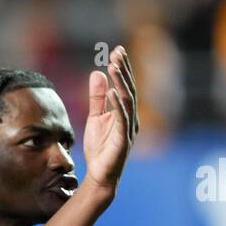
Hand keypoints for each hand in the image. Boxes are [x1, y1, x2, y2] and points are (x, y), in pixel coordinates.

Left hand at [82, 46, 138, 192]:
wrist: (100, 175)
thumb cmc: (100, 148)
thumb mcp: (95, 117)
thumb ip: (96, 97)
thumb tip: (97, 73)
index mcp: (125, 112)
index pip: (124, 86)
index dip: (122, 68)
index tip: (116, 51)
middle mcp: (131, 118)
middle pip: (128, 89)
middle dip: (123, 70)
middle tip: (117, 52)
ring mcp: (128, 129)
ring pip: (127, 101)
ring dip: (121, 83)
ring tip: (113, 67)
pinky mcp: (123, 140)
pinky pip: (122, 120)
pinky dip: (117, 105)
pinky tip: (111, 92)